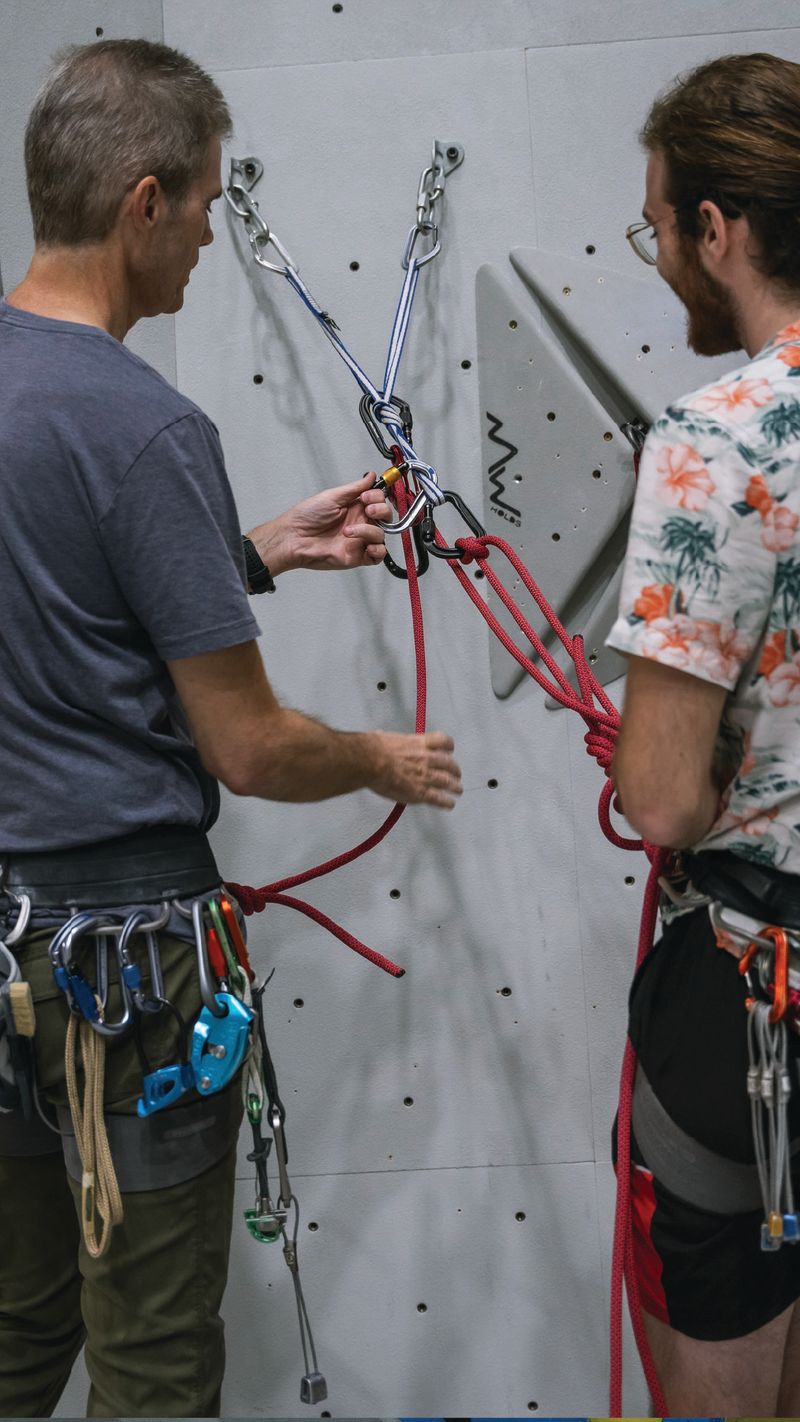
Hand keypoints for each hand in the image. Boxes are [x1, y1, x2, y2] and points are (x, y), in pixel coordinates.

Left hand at [247, 473, 392, 574]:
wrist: (294, 538)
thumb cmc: (306, 517)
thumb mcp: (332, 496)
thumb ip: (355, 488)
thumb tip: (371, 475)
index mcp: (354, 507)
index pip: (378, 500)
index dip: (378, 498)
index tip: (366, 497)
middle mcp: (359, 522)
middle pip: (385, 516)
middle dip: (381, 511)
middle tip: (367, 511)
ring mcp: (359, 540)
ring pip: (381, 534)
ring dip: (369, 531)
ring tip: (347, 532)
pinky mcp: (357, 556)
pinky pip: (378, 555)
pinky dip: (378, 550)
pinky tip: (366, 546)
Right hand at [368, 731, 462, 809]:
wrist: (371, 762)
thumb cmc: (374, 749)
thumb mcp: (385, 737)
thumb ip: (387, 740)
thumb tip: (379, 734)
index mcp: (419, 743)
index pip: (443, 741)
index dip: (448, 746)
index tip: (448, 750)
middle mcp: (427, 758)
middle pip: (449, 763)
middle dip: (454, 770)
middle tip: (456, 775)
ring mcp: (426, 776)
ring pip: (449, 782)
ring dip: (455, 787)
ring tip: (458, 790)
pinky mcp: (421, 792)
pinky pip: (440, 798)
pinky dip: (447, 802)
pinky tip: (449, 804)